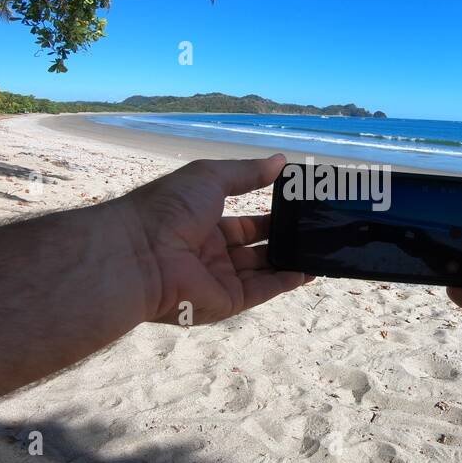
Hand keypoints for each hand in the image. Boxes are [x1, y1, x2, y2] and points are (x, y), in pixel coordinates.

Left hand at [124, 154, 310, 324]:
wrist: (141, 252)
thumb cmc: (169, 208)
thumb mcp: (210, 177)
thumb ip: (247, 173)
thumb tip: (280, 161)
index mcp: (203, 224)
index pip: (244, 224)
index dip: (269, 217)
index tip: (297, 210)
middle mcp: (211, 253)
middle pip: (255, 249)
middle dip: (283, 241)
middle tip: (315, 231)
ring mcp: (218, 278)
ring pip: (262, 271)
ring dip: (289, 262)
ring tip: (320, 251)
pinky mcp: (225, 301)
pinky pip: (260, 291)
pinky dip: (284, 283)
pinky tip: (307, 271)